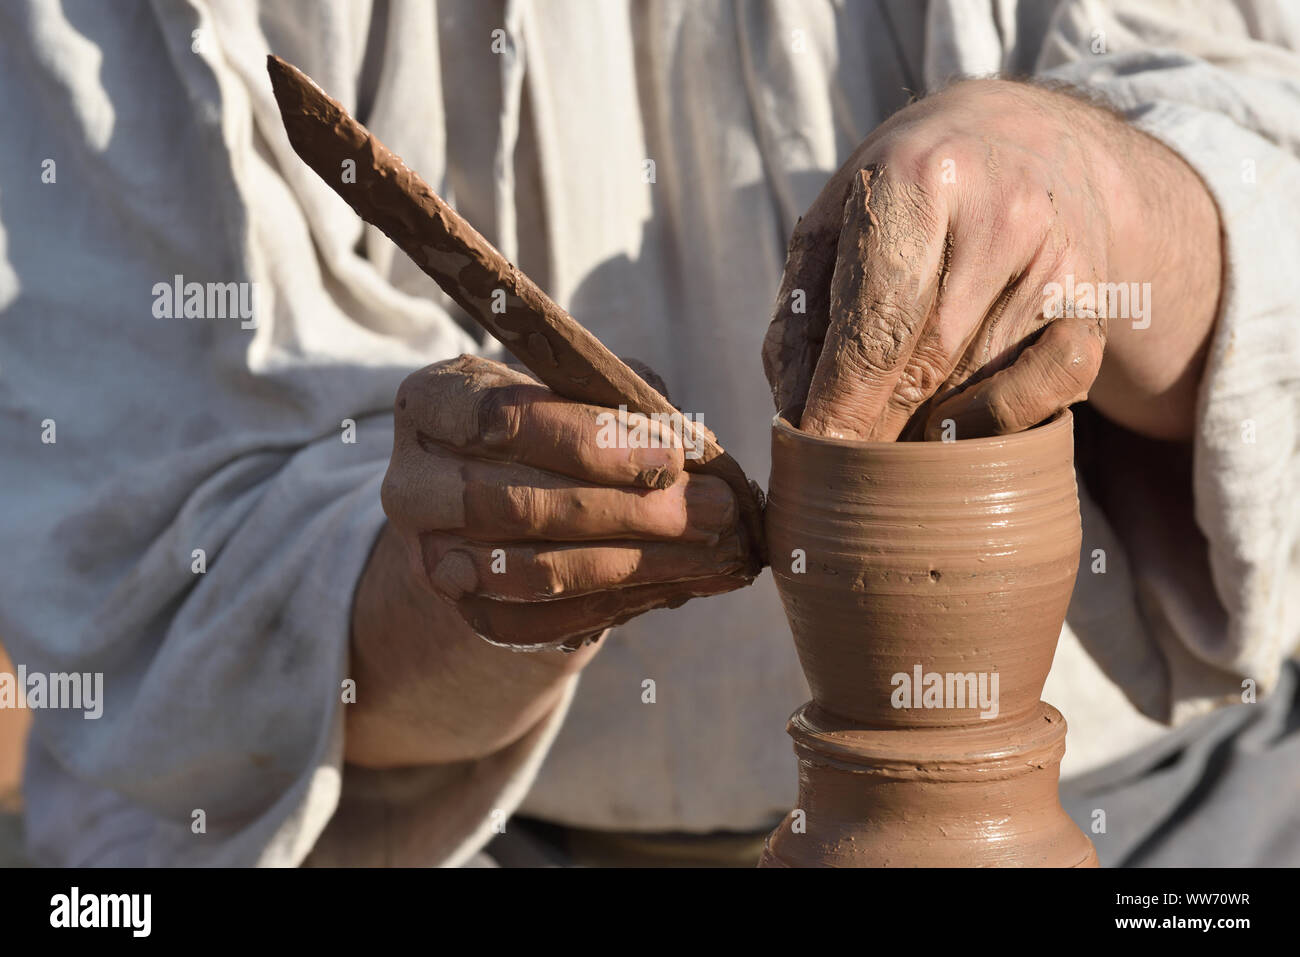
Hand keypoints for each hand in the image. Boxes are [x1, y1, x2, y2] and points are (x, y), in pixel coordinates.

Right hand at [379, 354, 745, 648]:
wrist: (497, 491)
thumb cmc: (551, 421)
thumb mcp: (579, 389)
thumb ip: (626, 404)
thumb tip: (696, 451)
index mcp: (434, 400)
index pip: (503, 420)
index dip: (592, 442)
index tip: (673, 459)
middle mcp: (411, 480)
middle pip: (520, 504)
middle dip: (630, 511)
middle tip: (714, 511)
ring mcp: (427, 554)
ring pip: (534, 571)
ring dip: (635, 564)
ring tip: (711, 550)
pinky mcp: (461, 608)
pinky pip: (539, 621)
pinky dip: (616, 605)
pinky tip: (677, 583)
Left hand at [762, 79, 1220, 441]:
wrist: (1033, 140)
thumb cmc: (906, 195)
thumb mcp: (835, 224)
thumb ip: (802, 319)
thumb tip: (795, 418)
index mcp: (919, 179)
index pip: (876, 323)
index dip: (843, 401)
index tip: (818, 450)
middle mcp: (1002, 214)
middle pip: (927, 362)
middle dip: (879, 423)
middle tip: (844, 459)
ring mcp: (1059, 259)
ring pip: (979, 386)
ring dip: (928, 423)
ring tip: (894, 422)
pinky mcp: (1093, 300)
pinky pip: (1049, 392)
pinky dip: (1000, 419)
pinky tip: (962, 413)